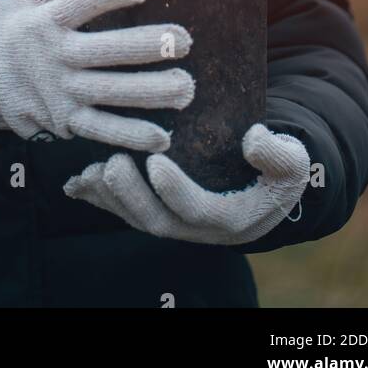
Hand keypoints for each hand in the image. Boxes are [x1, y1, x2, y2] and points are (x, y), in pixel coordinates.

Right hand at [0, 0, 193, 150]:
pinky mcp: (64, 120)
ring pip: (111, 93)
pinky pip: (101, 129)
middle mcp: (56, 56)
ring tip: (186, 88)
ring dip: (151, 92)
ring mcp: (60, 91)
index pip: (84, 1)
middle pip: (107, 51)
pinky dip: (130, 135)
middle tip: (185, 41)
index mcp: (47, 21)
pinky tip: (162, 137)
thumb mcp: (24, 0)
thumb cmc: (7, 32)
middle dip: (147, 46)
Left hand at [63, 122, 310, 245]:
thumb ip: (278, 154)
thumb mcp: (292, 160)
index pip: (197, 210)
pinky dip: (98, 197)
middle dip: (130, 195)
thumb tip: (254, 138)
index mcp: (230, 218)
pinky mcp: (157, 210)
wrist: (266, 187)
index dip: (175, 191)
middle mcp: (197, 228)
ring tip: (90, 169)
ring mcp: (175, 222)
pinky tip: (76, 182)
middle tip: (113, 163)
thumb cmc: (278, 170)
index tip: (155, 162)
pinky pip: (123, 210)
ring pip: (135, 217)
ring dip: (109, 197)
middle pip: (157, 221)